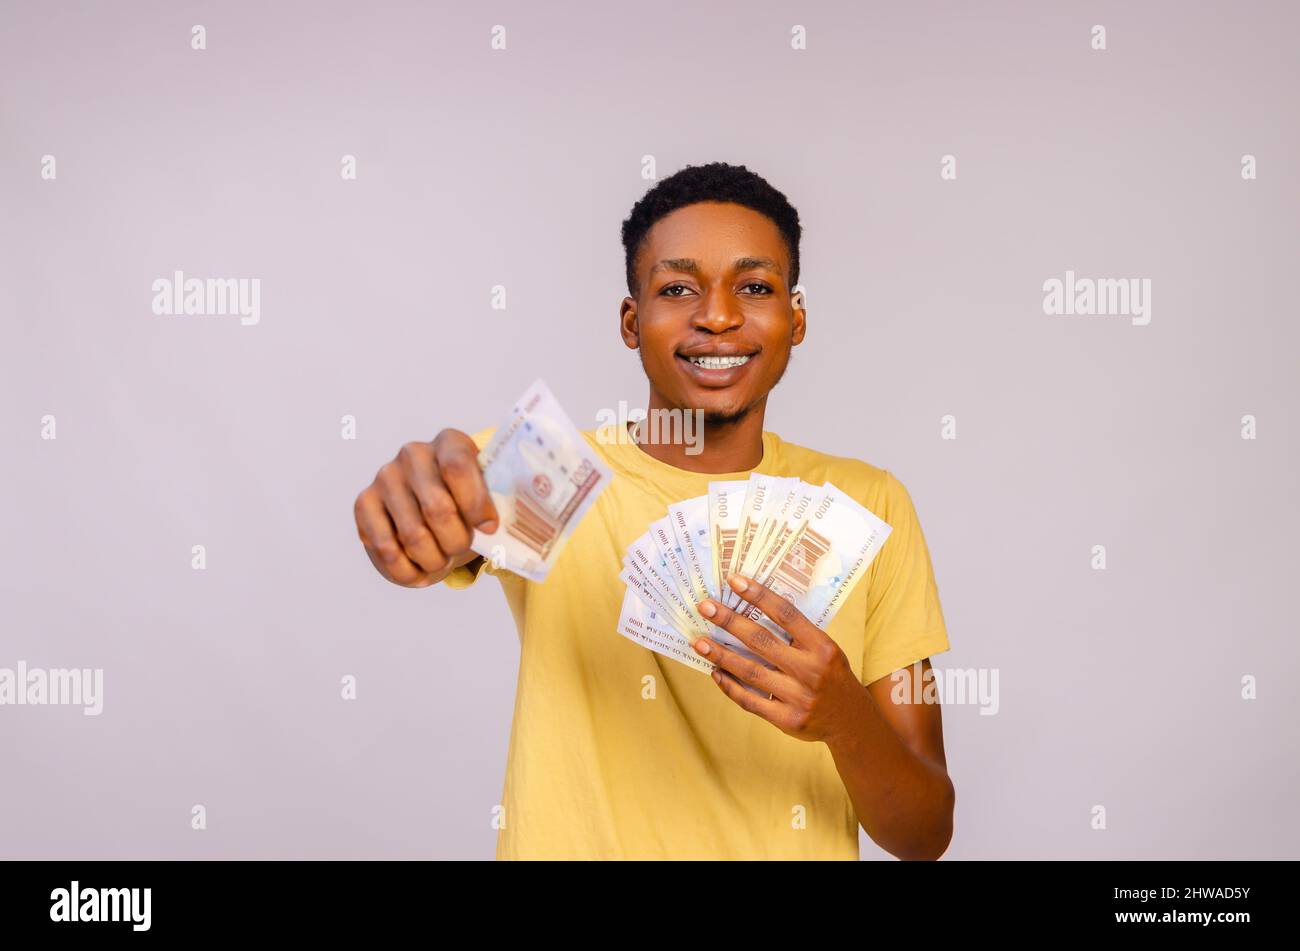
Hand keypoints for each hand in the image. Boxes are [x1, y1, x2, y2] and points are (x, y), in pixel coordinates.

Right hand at [353, 429, 498, 586]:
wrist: (427, 511)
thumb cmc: (465, 503)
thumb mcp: (486, 495)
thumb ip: (496, 503)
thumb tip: (493, 528)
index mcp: (449, 443)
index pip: (458, 467)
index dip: (475, 504)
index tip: (489, 529)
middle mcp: (413, 454)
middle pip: (437, 508)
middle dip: (456, 541)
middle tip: (461, 549)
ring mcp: (385, 477)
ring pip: (413, 534)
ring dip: (433, 560)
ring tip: (441, 562)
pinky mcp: (364, 502)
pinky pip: (386, 547)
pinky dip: (406, 570)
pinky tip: (418, 572)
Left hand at [692, 574, 868, 744]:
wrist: (851, 721)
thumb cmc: (832, 676)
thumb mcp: (825, 650)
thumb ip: (797, 635)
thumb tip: (752, 611)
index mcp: (822, 647)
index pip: (786, 614)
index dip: (759, 595)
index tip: (734, 581)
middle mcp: (810, 670)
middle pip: (761, 641)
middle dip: (729, 622)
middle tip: (705, 607)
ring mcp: (798, 697)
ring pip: (750, 672)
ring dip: (721, 655)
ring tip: (699, 642)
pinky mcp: (787, 720)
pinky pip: (750, 700)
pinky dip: (730, 686)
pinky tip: (715, 672)